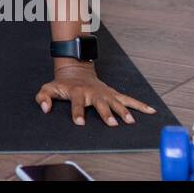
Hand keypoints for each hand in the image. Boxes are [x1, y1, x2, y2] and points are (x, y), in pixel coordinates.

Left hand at [35, 64, 156, 125]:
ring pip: (116, 101)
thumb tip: (45, 108)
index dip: (77, 112)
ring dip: (123, 111)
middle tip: (111, 124)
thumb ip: (43, 97)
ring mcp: (105, 92)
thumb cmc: (63, 83)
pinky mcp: (113, 93)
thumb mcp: (49, 87)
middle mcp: (93, 92)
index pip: (77, 103)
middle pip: (100, 103)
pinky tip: (150, 110)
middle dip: (106, 113)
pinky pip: (128, 98)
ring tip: (130, 121)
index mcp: (77, 91)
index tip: (79, 122)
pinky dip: (140, 104)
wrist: (76, 69)